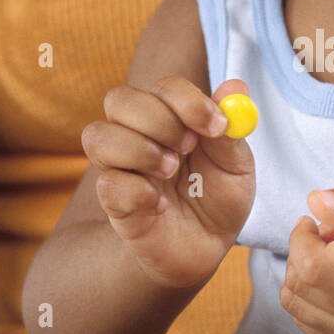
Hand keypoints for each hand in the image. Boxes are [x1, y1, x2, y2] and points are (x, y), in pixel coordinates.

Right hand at [82, 76, 254, 287]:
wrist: (206, 247)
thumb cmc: (218, 198)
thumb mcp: (236, 166)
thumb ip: (230, 129)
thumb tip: (236, 85)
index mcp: (170, 117)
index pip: (164, 87)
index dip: (187, 100)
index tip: (216, 125)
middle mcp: (138, 135)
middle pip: (119, 100)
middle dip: (158, 120)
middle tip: (188, 146)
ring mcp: (121, 167)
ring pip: (97, 136)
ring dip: (140, 150)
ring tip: (172, 171)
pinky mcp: (113, 203)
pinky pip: (108, 184)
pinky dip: (138, 192)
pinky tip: (162, 206)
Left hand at [279, 187, 333, 333]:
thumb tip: (313, 200)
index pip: (312, 264)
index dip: (301, 239)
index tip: (314, 223)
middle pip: (300, 282)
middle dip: (302, 252)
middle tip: (331, 237)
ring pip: (294, 303)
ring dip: (303, 275)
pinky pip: (303, 320)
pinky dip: (309, 297)